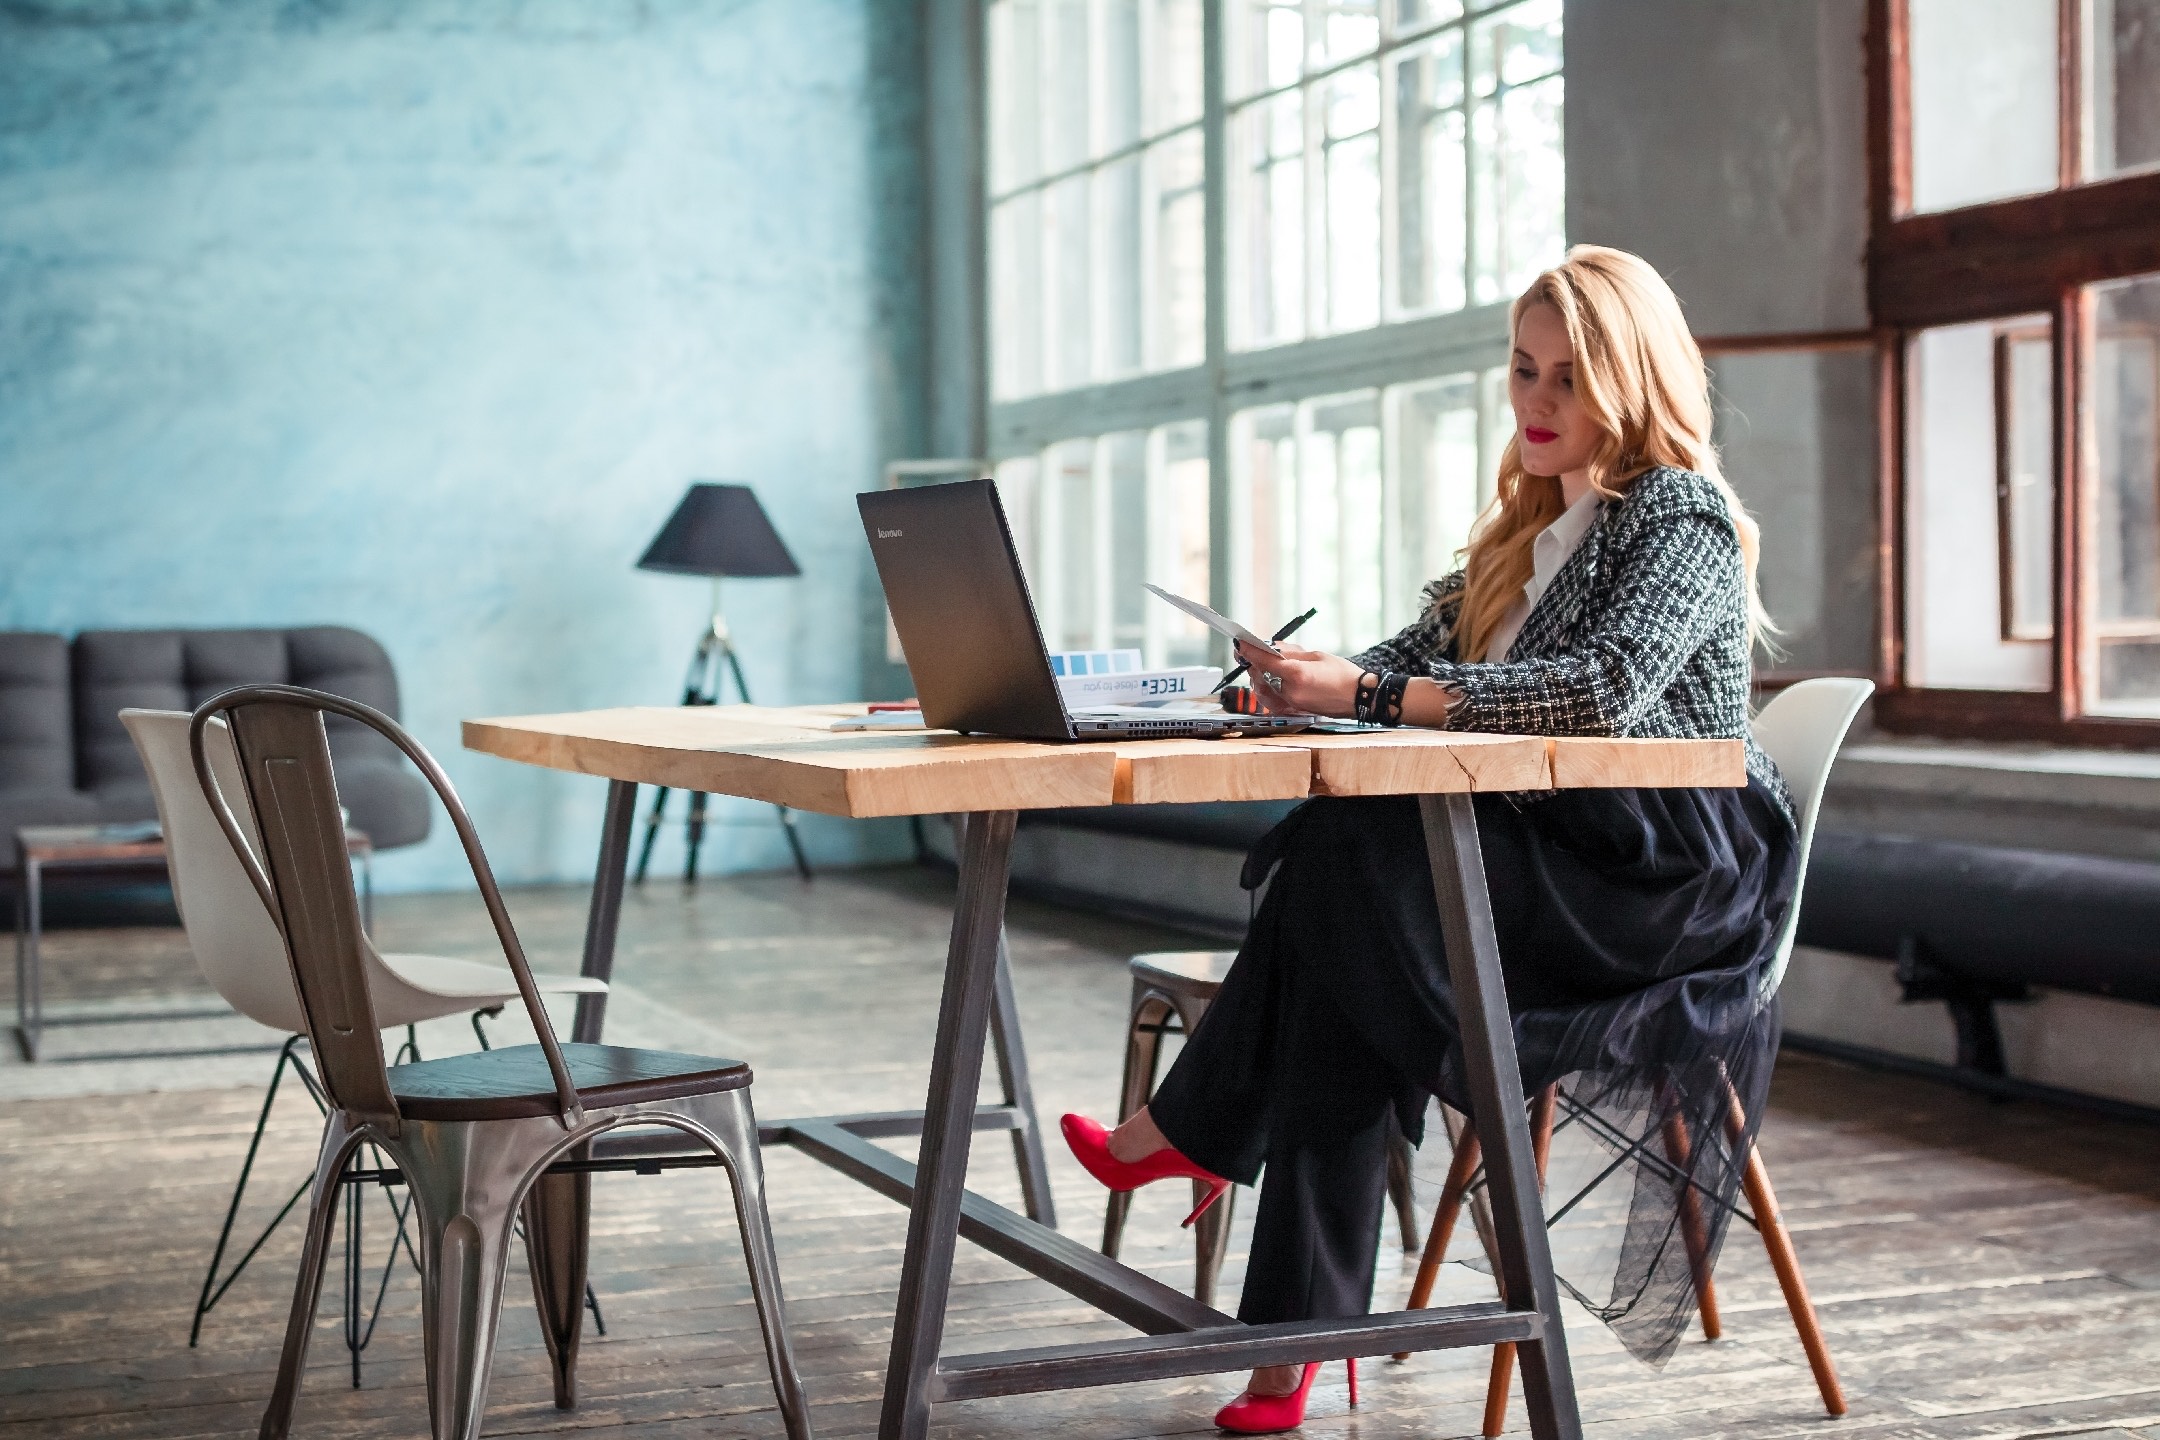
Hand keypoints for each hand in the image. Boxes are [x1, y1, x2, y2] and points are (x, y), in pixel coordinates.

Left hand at [1235, 641, 1362, 717]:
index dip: (1250, 651)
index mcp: (1297, 674)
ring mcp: (1292, 704)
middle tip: (1253, 652)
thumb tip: (1273, 647)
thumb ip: (1291, 652)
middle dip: (1256, 663)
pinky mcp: (1295, 711)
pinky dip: (1268, 689)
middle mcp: (1291, 691)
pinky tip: (1270, 680)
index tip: (1240, 644)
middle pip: (1262, 675)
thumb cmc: (1343, 675)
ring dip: (1261, 676)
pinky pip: (1273, 700)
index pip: (1265, 660)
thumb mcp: (1317, 655)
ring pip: (1265, 689)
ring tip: (1263, 665)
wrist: (1360, 697)